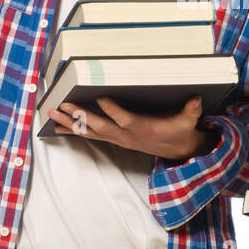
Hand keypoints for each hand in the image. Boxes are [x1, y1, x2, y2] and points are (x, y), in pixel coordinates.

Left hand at [48, 95, 213, 160]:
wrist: (178, 150)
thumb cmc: (180, 130)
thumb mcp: (188, 121)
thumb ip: (191, 110)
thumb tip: (196, 99)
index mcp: (142, 128)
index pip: (125, 119)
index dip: (113, 111)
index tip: (101, 98)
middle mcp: (126, 135)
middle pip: (100, 126)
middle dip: (80, 116)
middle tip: (63, 105)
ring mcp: (118, 138)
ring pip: (90, 131)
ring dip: (70, 123)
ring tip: (52, 114)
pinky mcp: (114, 139)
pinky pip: (90, 135)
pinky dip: (74, 129)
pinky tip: (58, 125)